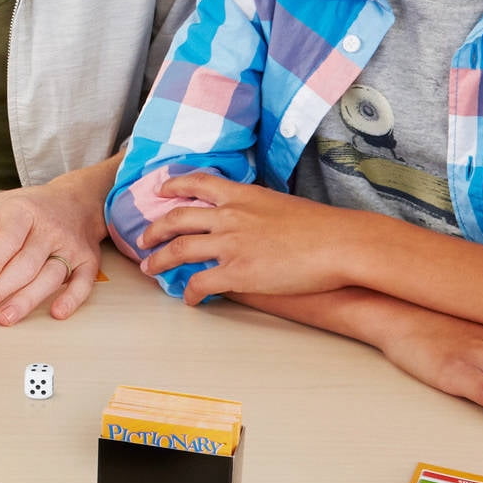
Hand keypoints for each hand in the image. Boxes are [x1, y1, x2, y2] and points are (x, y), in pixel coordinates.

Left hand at [0, 183, 104, 324]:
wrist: (74, 199)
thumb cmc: (22, 208)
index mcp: (19, 213)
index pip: (7, 238)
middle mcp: (46, 229)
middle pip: (23, 264)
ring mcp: (68, 246)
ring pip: (50, 276)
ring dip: (28, 300)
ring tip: (4, 318)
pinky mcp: (87, 261)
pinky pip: (83, 282)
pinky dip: (72, 298)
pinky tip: (56, 312)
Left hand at [138, 172, 363, 300]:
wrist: (340, 244)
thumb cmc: (323, 227)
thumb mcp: (283, 203)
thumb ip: (259, 208)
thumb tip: (254, 217)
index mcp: (241, 195)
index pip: (197, 183)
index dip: (174, 186)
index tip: (161, 191)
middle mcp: (228, 216)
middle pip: (176, 219)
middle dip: (154, 230)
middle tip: (142, 240)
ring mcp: (229, 244)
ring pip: (178, 250)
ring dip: (159, 261)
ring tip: (150, 269)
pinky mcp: (237, 273)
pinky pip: (200, 284)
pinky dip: (189, 293)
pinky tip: (189, 300)